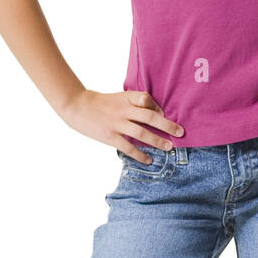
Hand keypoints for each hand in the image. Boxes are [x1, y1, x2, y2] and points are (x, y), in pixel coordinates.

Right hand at [60, 89, 183, 162]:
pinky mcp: (109, 136)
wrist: (76, 106)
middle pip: (150, 117)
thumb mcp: (118, 97)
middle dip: (167, 125)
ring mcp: (116, 123)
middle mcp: (123, 110)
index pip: (146, 99)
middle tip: (180, 132)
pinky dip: (140, 154)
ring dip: (157, 141)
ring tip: (169, 147)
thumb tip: (156, 114)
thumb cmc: (100, 103)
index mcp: (125, 98)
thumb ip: (134, 103)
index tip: (164, 114)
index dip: (158, 107)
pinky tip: (149, 160)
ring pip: (141, 133)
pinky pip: (128, 147)